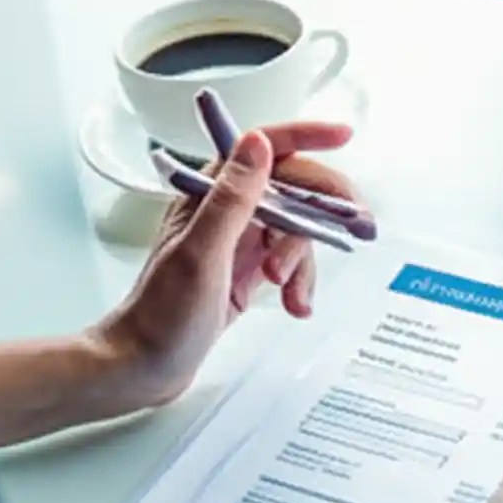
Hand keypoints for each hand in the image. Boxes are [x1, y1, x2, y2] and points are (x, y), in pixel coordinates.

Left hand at [96, 123, 360, 406]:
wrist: (142, 366)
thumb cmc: (160, 314)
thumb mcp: (201, 252)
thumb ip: (232, 197)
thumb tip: (258, 144)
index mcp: (211, 194)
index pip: (265, 148)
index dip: (306, 136)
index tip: (343, 135)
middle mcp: (227, 211)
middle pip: (293, 189)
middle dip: (326, 208)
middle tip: (360, 226)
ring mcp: (239, 241)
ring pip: (296, 230)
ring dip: (304, 259)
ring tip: (289, 289)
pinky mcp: (247, 271)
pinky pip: (289, 263)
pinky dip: (299, 283)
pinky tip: (294, 304)